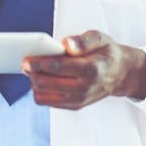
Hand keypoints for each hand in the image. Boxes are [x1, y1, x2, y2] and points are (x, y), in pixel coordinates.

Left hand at [21, 29, 145, 109]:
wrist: (120, 74)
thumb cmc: (106, 53)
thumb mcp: (100, 39)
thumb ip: (83, 40)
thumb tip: (66, 44)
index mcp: (90, 69)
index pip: (58, 68)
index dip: (39, 64)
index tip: (25, 60)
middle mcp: (83, 88)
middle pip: (45, 84)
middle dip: (32, 73)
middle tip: (26, 62)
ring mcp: (78, 100)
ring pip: (42, 96)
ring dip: (34, 83)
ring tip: (36, 70)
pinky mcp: (73, 106)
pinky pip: (47, 101)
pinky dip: (40, 90)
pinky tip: (43, 78)